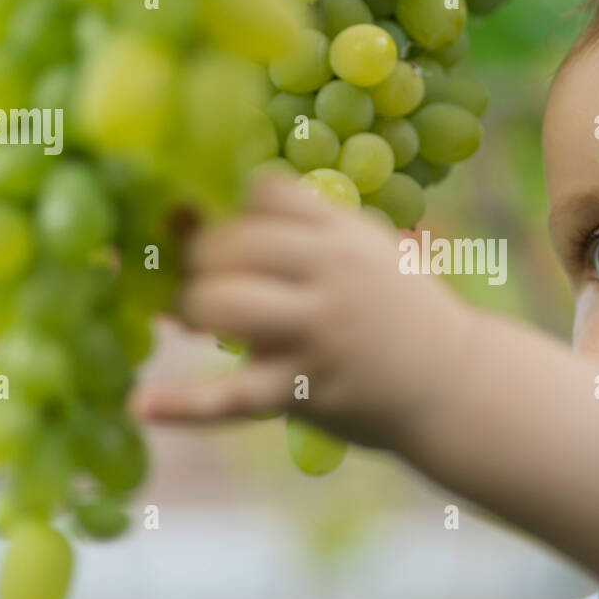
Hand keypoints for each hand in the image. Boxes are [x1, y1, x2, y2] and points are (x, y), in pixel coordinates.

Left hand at [130, 175, 473, 450]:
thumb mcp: (366, 252)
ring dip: (196, 310)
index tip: (220, 229)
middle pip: (230, 244)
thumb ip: (302, 230)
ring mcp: (319, 330)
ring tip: (203, 323)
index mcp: (343, 232)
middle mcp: (331, 272)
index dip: (229, 209)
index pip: (262, 192)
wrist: (458, 384)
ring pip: (223, 305)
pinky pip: (235, 395)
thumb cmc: (399, 312)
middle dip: (198, 262)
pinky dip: (186, 406)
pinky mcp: (307, 387)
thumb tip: (200, 215)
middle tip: (203, 282)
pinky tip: (141, 406)